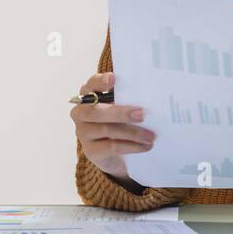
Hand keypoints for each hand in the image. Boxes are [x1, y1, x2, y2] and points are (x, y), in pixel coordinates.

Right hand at [70, 72, 153, 190]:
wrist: (116, 154)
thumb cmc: (121, 123)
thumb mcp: (123, 108)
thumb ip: (128, 100)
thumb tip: (150, 97)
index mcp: (89, 96)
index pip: (91, 85)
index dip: (99, 81)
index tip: (113, 79)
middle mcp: (81, 113)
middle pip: (96, 111)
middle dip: (121, 112)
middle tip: (142, 114)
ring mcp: (83, 133)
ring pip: (107, 129)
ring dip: (133, 133)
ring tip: (151, 136)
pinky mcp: (91, 151)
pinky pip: (112, 147)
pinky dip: (131, 146)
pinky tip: (145, 146)